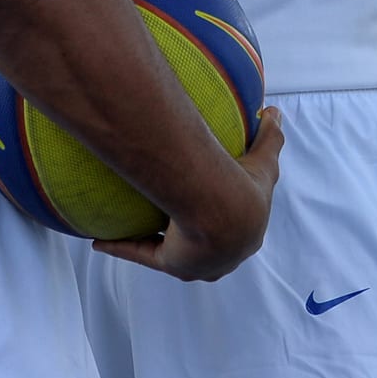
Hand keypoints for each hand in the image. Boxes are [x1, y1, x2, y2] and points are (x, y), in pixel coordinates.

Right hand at [95, 106, 284, 281]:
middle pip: (202, 244)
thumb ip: (271, 135)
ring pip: (171, 250)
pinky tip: (101, 240)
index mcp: (245, 232)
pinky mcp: (175, 265)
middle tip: (172, 214)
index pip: (234, 225)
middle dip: (190, 235)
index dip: (223, 213)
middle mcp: (223, 253)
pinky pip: (143, 254)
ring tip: (135, 225)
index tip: (209, 200)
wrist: (225, 209)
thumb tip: (274, 112)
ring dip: (154, 241)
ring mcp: (198, 262)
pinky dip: (122, 247)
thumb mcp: (264, 157)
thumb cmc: (244, 183)